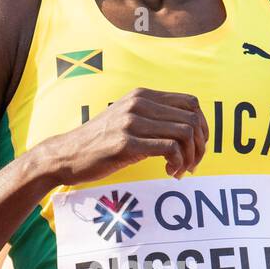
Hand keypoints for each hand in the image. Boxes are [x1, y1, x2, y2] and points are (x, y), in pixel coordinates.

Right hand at [43, 87, 208, 184]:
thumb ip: (153, 118)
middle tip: (192, 165)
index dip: (203, 127)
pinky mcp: (126, 143)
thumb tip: (189, 130)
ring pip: (184, 133)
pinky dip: (177, 163)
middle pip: (192, 119)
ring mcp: (131, 122)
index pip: (191, 103)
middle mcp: (139, 103)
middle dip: (200, 146)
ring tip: (180, 170)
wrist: (66, 155)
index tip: (198, 148)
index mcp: (142, 95)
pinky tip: (169, 172)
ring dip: (190, 157)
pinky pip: (169, 148)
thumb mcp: (127, 121)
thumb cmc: (100, 143)